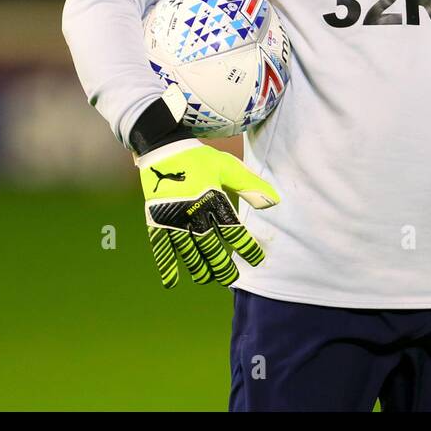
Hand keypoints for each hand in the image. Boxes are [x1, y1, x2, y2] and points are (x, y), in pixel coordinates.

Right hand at [137, 140, 280, 288]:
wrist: (163, 147)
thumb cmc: (199, 158)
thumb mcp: (228, 167)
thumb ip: (250, 186)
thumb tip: (275, 202)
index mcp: (212, 198)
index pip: (233, 230)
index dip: (246, 247)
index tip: (256, 260)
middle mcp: (192, 211)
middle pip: (210, 246)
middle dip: (222, 265)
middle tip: (231, 278)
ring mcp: (172, 218)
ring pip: (187, 251)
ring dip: (198, 268)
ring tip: (207, 279)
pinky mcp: (155, 220)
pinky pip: (161, 247)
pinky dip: (166, 266)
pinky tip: (171, 282)